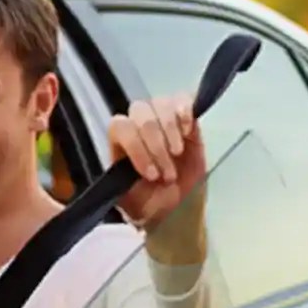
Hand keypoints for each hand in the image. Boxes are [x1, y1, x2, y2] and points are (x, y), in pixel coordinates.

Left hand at [107, 94, 207, 263]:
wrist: (176, 207)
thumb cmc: (149, 204)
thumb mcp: (129, 202)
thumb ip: (121, 186)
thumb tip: (119, 175)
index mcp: (119, 141)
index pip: (120, 127)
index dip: (136, 146)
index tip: (151, 175)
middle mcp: (137, 124)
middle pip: (141, 113)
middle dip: (156, 145)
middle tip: (168, 175)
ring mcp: (162, 117)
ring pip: (161, 104)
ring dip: (171, 131)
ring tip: (178, 155)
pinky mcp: (185, 117)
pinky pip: (183, 99)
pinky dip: (185, 112)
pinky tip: (188, 132)